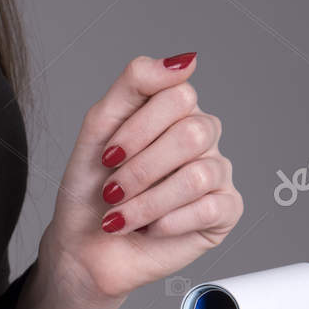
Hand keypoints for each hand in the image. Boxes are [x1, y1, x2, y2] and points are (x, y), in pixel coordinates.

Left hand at [42, 52, 243, 307]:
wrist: (84, 249)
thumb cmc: (90, 190)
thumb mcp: (98, 128)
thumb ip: (135, 83)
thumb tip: (186, 60)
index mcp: (175, 110)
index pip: (179, 95)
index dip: (138, 130)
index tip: (108, 155)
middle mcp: (202, 136)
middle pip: (191, 134)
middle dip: (140, 170)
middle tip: (113, 191)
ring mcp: (216, 173)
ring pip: (198, 175)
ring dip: (148, 202)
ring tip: (123, 217)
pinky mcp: (224, 212)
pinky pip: (210, 208)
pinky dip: (169, 222)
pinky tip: (150, 229)